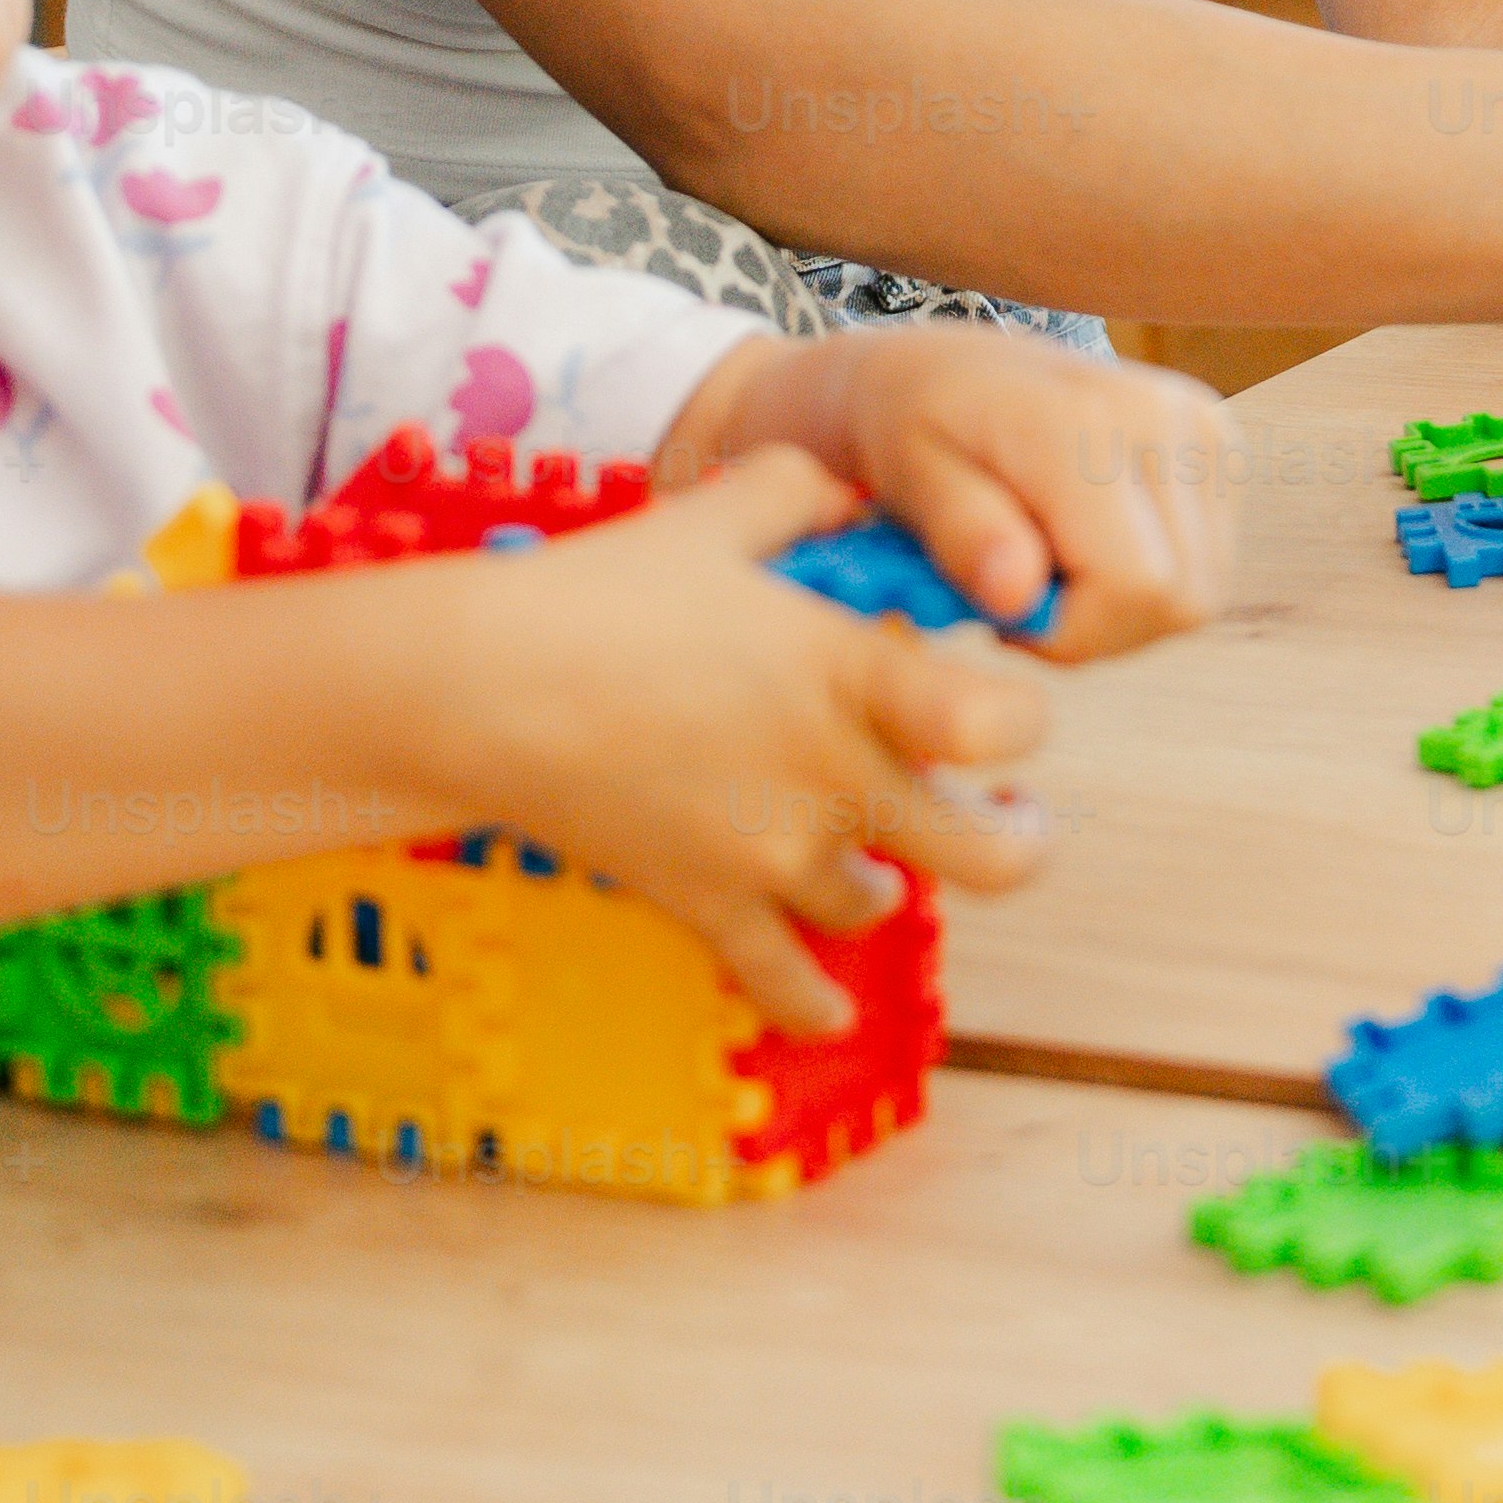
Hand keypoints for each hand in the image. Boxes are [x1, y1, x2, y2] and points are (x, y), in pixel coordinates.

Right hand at [416, 450, 1050, 1034]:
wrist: (481, 685)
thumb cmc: (602, 588)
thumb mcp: (719, 511)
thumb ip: (804, 492)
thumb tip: (850, 494)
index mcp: (851, 675)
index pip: (1001, 725)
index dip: (1022, 722)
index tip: (1002, 711)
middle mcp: (831, 777)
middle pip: (988, 854)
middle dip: (1018, 838)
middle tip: (1014, 816)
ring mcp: (769, 853)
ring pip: (881, 908)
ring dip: (889, 886)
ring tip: (881, 862)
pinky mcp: (705, 906)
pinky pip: (782, 986)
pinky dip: (811, 1004)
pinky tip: (830, 1010)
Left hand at [721, 324, 1233, 656]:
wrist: (942, 369)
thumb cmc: (910, 427)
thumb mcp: (907, 477)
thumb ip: (962, 534)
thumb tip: (1017, 595)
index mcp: (1084, 420)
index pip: (1135, 586)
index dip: (1071, 634)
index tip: (1001, 614)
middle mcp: (1163, 414)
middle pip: (1180, 599)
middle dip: (1097, 628)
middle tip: (1020, 594)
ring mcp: (1201, 425)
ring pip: (1200, 590)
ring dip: (1122, 606)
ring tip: (1047, 566)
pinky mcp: (1217, 442)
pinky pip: (1206, 561)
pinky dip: (1146, 574)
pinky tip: (1086, 545)